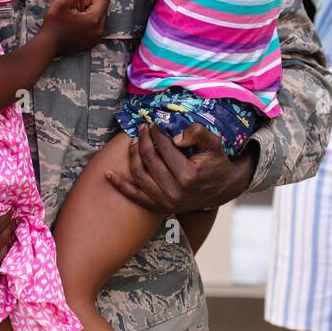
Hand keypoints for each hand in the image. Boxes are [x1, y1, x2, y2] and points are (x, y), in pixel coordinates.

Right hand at [41, 0, 108, 54]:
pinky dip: (88, 24)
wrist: (48, 45)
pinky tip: (76, 26)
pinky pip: (96, 27)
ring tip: (75, 19)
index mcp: (93, 19)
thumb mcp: (61, 4)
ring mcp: (97, 37)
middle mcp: (99, 29)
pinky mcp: (93, 42)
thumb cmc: (53, 25)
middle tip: (75, 10)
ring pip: (99, 18)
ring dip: (89, 15)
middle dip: (91, 6)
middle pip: (103, 9)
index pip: (104, 0)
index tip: (80, 2)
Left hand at [105, 123, 254, 213]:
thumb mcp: (214, 144)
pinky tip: (109, 174)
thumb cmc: (217, 163)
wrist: (222, 189)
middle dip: (143, 140)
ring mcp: (166, 202)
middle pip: (150, 160)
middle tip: (142, 127)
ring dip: (133, 156)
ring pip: (140, 175)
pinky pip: (136, 196)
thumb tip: (175, 136)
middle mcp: (175, 192)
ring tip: (134, 141)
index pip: (164, 148)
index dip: (156, 133)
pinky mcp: (160, 207)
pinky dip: (121, 186)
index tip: (153, 123)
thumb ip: (198, 134)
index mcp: (187, 176)